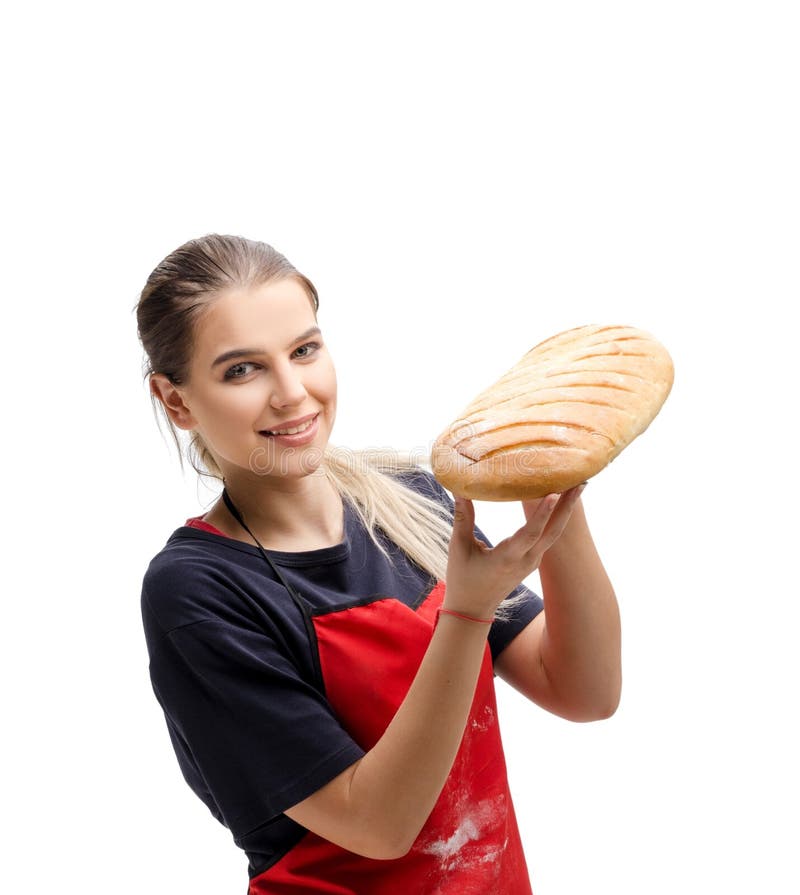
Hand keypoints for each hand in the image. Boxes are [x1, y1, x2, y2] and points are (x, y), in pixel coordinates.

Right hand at [444, 484, 585, 619]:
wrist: (473, 609)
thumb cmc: (463, 579)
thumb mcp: (459, 548)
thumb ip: (462, 518)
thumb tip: (459, 488)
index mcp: (507, 558)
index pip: (530, 534)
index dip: (543, 513)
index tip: (555, 494)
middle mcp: (525, 561)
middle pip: (553, 532)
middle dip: (568, 507)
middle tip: (581, 482)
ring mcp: (532, 562)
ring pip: (555, 534)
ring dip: (567, 511)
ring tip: (578, 487)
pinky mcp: (532, 561)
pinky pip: (549, 537)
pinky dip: (556, 519)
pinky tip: (560, 503)